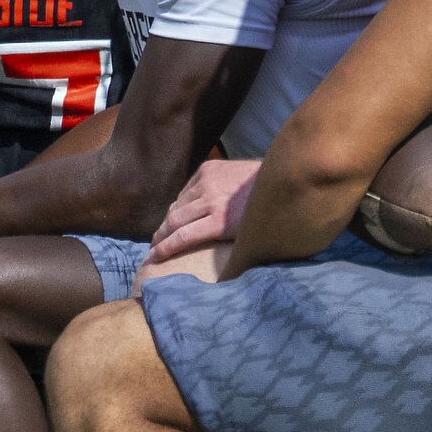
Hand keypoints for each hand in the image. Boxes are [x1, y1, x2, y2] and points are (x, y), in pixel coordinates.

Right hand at [146, 158, 261, 263]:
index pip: (182, 237)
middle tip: (153, 246)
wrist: (279, 178)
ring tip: (166, 230)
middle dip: (160, 236)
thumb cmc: (264, 215)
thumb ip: (221, 244)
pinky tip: (183, 210)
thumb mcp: (245, 236)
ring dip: (170, 219)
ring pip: (177, 204)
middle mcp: (210, 199)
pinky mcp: (208, 168)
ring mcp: (208, 181)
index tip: (153, 257)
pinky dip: (182, 201)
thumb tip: (203, 262)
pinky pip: (186, 189)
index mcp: (221, 220)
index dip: (164, 249)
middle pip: (173, 220)